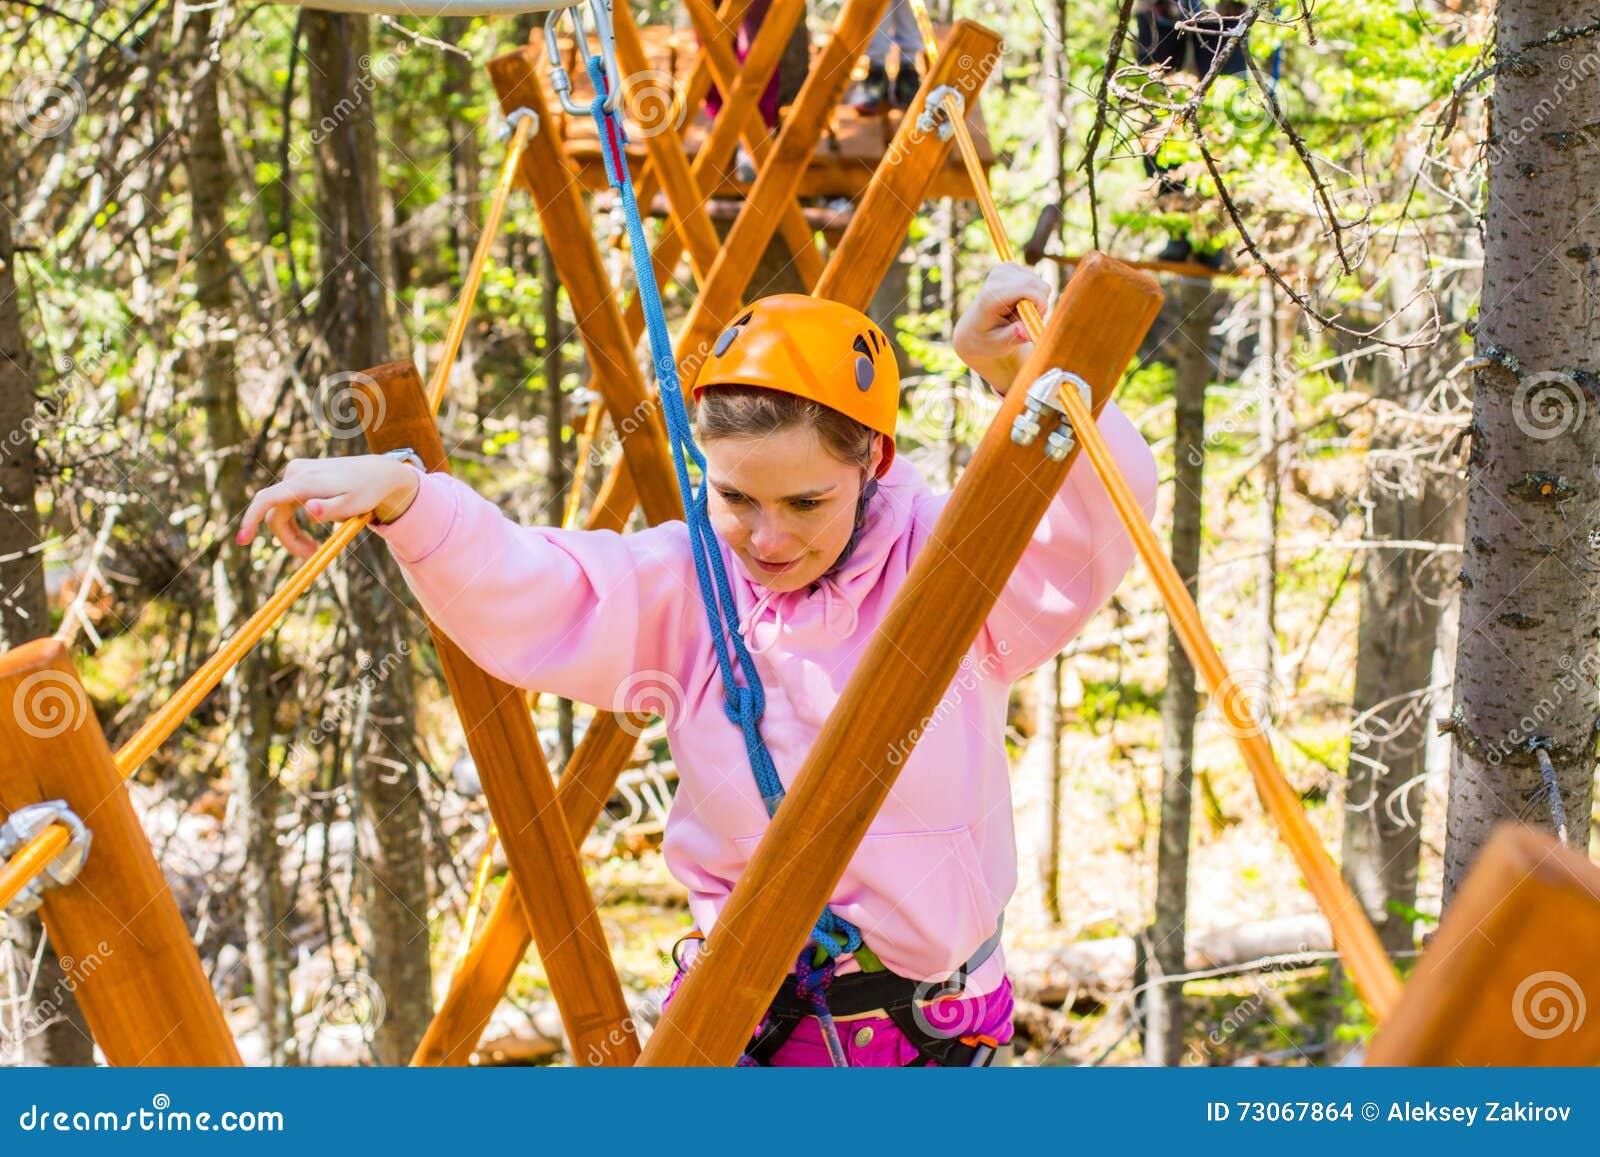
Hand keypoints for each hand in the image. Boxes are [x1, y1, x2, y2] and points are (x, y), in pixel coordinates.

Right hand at [236, 455, 421, 558]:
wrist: (378, 473)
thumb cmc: (367, 492)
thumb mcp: (353, 506)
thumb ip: (330, 510)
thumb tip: (309, 510)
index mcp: (305, 481)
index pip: (266, 500)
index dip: (251, 520)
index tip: (242, 540)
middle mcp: (295, 472)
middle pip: (276, 514)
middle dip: (289, 539)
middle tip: (312, 556)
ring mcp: (296, 470)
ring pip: (281, 510)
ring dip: (294, 532)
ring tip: (317, 548)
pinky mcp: (299, 473)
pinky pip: (288, 503)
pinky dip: (299, 519)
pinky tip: (323, 518)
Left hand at [951, 262, 1050, 394]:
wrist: (973, 330)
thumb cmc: (987, 339)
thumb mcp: (998, 344)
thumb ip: (1013, 337)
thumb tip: (1025, 331)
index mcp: (992, 295)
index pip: (1029, 288)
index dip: (1040, 306)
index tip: (1034, 323)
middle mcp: (998, 277)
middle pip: (1039, 286)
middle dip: (1040, 307)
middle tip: (1025, 323)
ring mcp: (1004, 269)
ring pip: (1041, 285)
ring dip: (1036, 303)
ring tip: (1018, 316)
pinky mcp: (1010, 267)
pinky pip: (1037, 282)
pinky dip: (1033, 296)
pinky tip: (1018, 305)